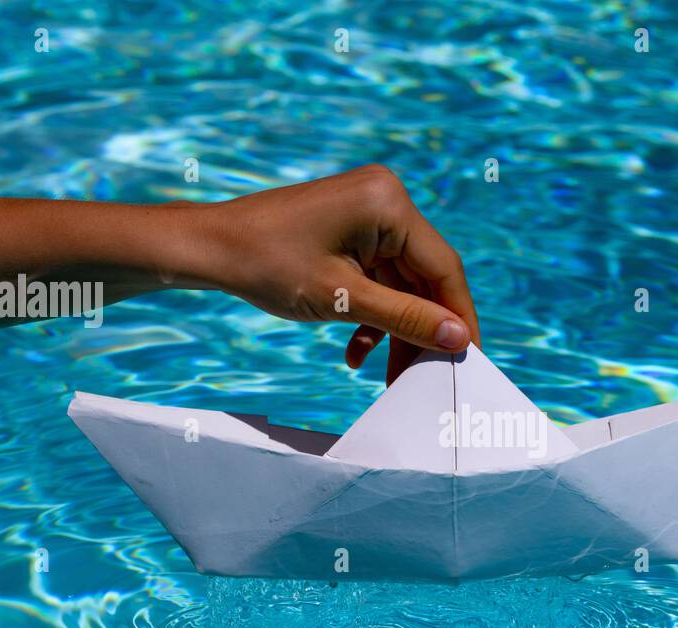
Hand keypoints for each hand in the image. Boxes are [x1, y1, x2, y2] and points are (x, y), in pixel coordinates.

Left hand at [197, 165, 479, 382]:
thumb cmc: (267, 264)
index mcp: (388, 203)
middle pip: (425, 278)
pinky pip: (379, 278)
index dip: (458, 318)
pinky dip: (373, 314)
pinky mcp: (352, 231)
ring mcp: (368, 214)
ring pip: (402, 284)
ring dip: (396, 330)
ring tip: (390, 377)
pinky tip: (355, 351)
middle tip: (428, 377)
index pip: (443, 267)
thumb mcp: (343, 300)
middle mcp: (385, 200)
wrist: (209, 249)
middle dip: (423, 330)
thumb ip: (407, 319)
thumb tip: (459, 341)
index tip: (468, 361)